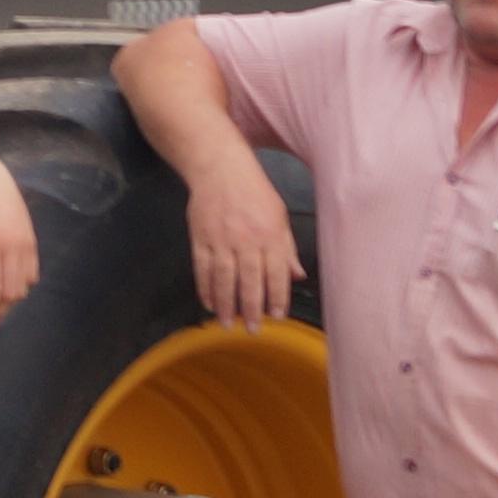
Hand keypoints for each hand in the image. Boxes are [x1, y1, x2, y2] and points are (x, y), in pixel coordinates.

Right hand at [185, 154, 303, 329]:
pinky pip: (203, 269)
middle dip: (252, 308)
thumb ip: (287, 248)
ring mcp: (221, 240)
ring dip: (226, 304)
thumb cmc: (254, 191)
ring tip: (227, 324)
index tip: (277, 316)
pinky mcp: (200, 238)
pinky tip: (209, 303)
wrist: (220, 168)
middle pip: (249, 281)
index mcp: (270, 235)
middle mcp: (247, 240)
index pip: (276, 273)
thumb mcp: (279, 215)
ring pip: (224, 279)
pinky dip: (205, 288)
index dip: (277, 297)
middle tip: (253, 329)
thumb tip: (297, 276)